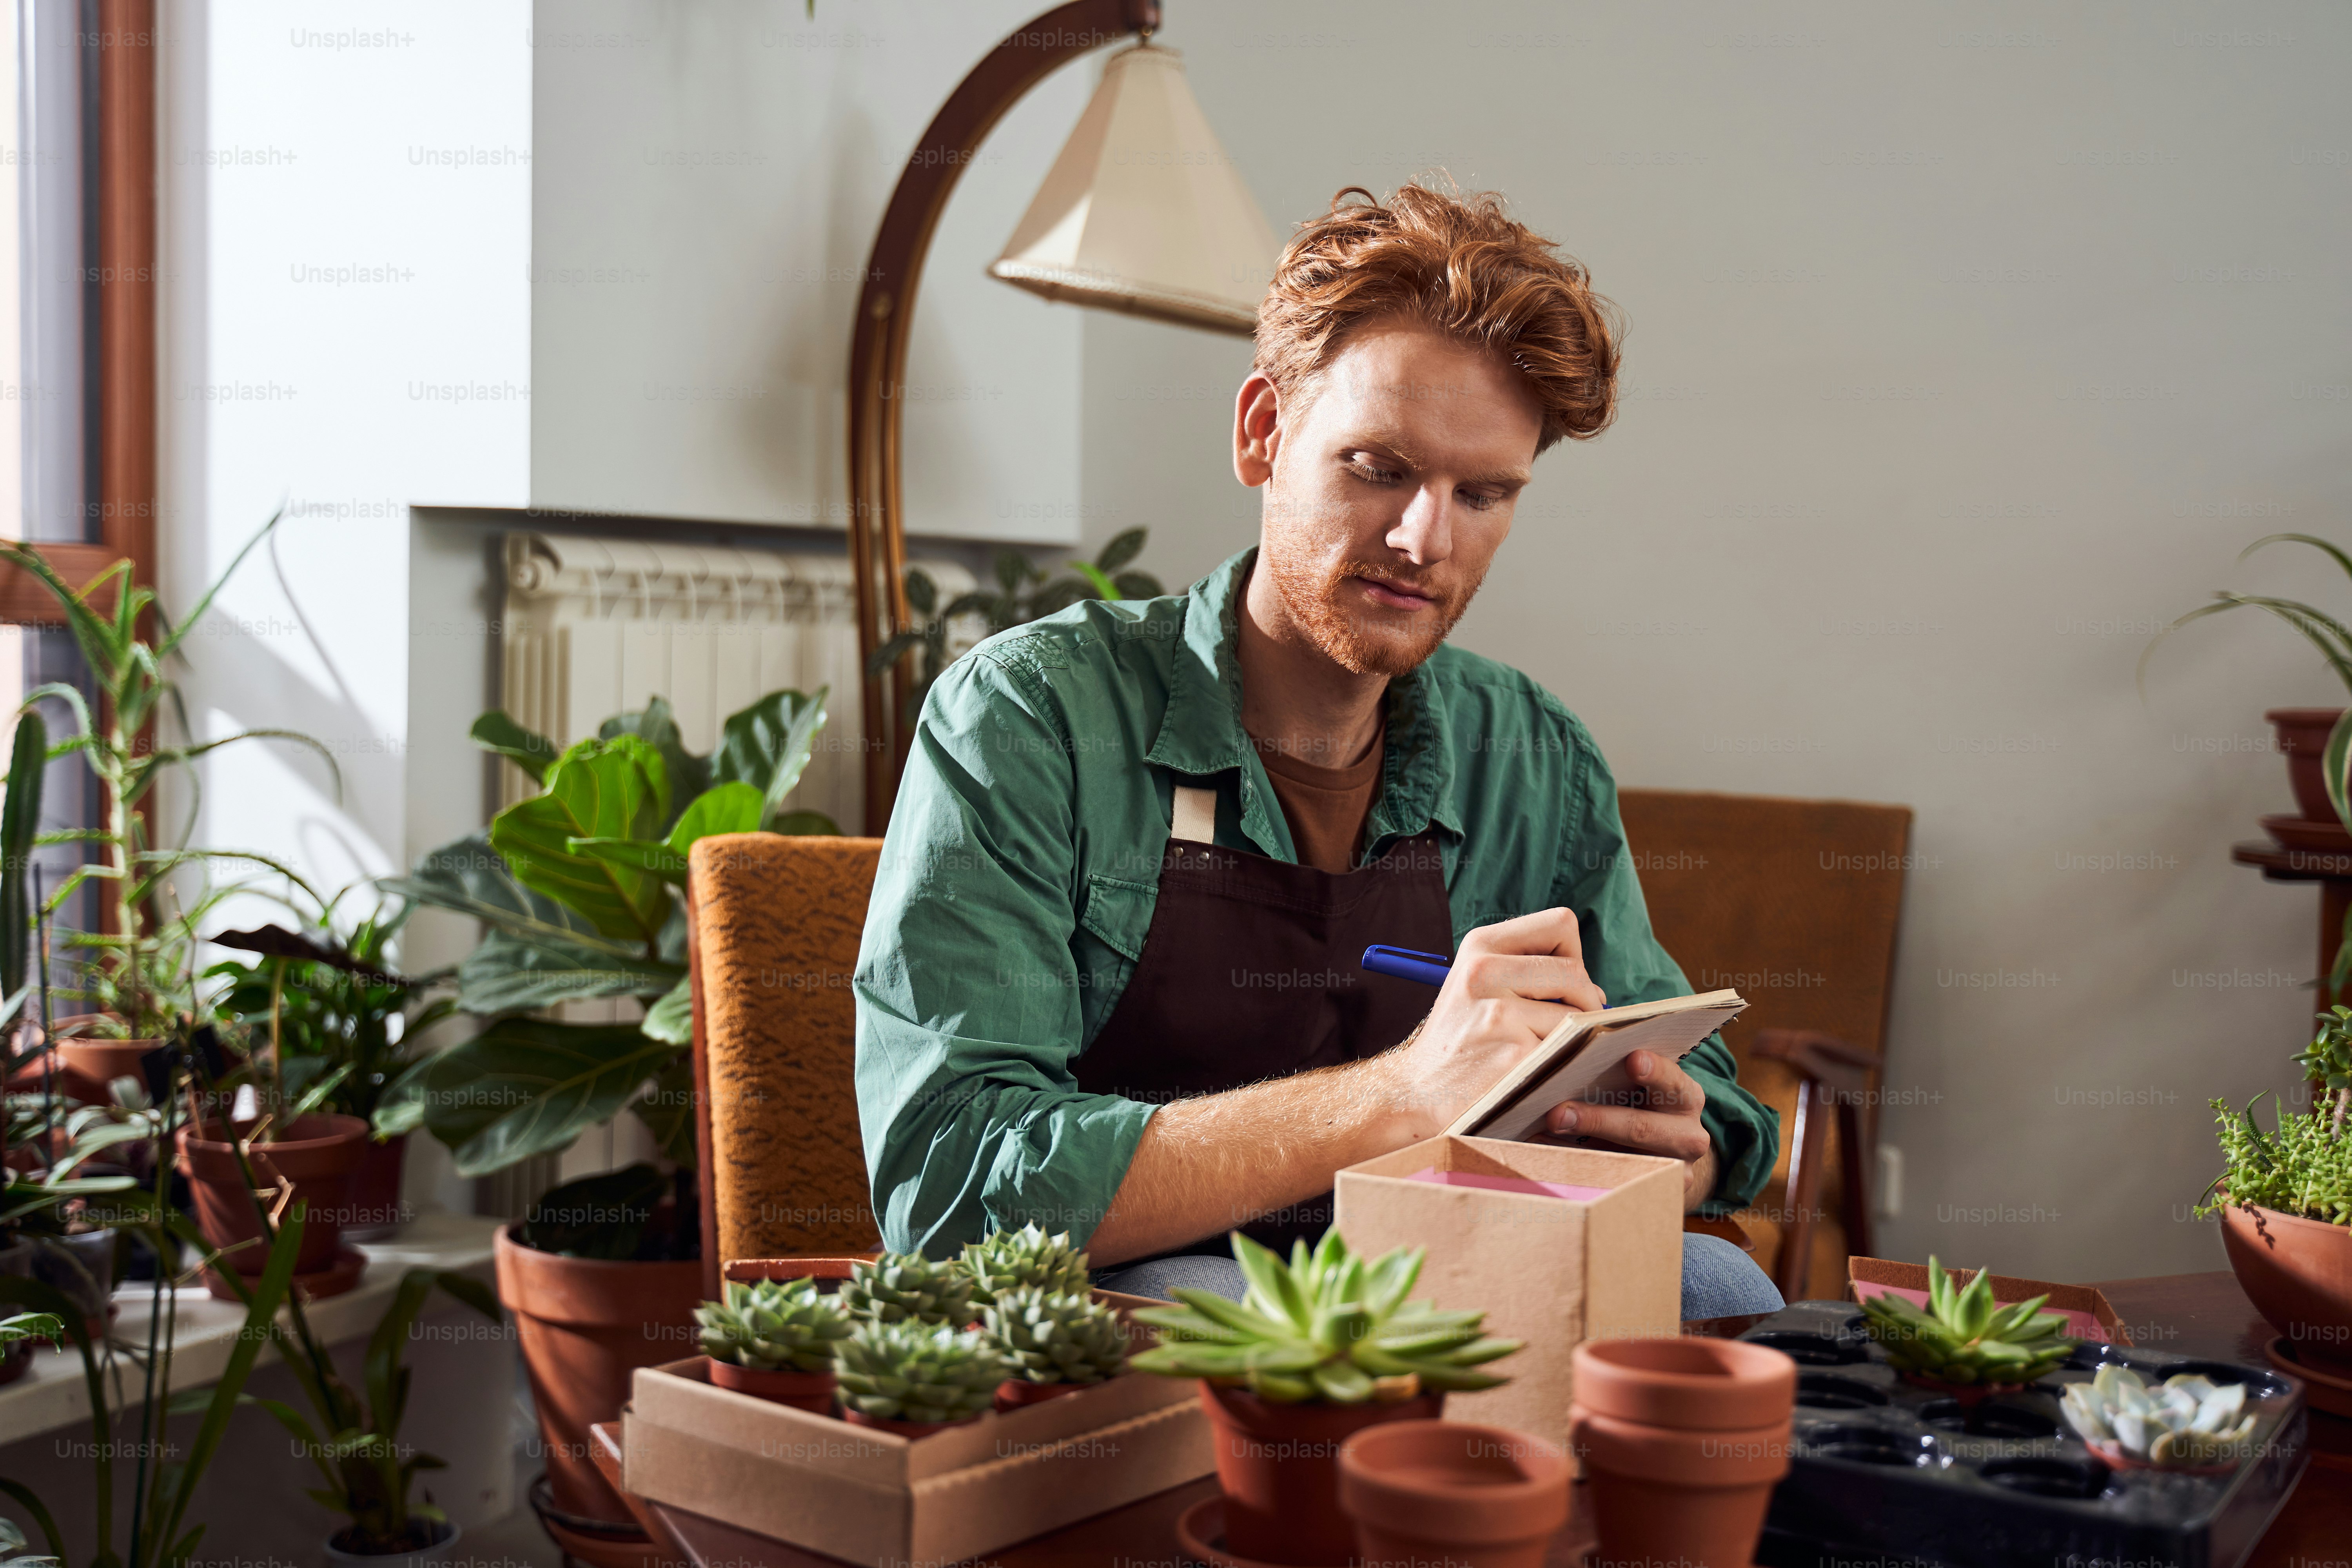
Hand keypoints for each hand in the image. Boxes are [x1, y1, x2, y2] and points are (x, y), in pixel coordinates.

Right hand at [1379, 908, 1605, 1137]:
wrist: (1416, 1092)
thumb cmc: (1460, 1040)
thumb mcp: (1478, 985)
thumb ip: (1529, 972)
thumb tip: (1595, 992)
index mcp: (1480, 945)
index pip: (1561, 924)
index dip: (1572, 955)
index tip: (1558, 985)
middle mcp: (1485, 971)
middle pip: (1576, 972)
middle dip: (1584, 1003)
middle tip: (1565, 1028)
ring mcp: (1499, 1014)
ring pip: (1577, 1016)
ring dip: (1573, 1039)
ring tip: (1541, 1052)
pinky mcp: (1514, 1054)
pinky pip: (1568, 1051)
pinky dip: (1563, 1065)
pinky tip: (1537, 1073)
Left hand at [1544, 1048, 1718, 1210]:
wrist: (1666, 1151)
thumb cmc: (1643, 1104)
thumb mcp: (1643, 1086)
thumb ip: (1617, 1072)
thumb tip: (1557, 1058)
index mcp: (1686, 1097)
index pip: (1672, 1081)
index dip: (1654, 1071)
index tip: (1632, 1059)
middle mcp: (1688, 1136)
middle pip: (1642, 1129)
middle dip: (1597, 1120)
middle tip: (1558, 1114)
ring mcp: (1675, 1172)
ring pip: (1625, 1164)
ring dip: (1578, 1152)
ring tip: (1544, 1139)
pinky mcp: (1654, 1195)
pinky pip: (1612, 1183)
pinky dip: (1577, 1169)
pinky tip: (1546, 1158)